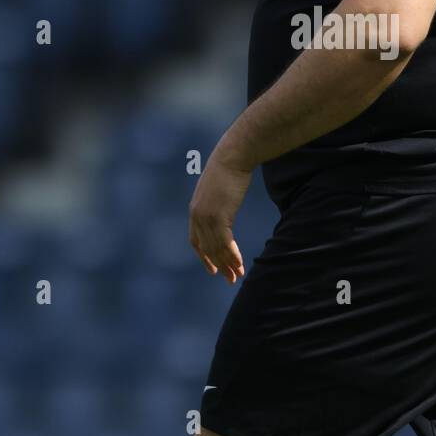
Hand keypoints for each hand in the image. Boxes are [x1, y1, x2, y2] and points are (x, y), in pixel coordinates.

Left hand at [188, 148, 251, 282]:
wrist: (233, 157)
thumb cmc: (229, 168)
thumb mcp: (219, 187)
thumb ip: (218, 199)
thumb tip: (225, 201)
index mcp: (195, 210)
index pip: (196, 241)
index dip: (204, 257)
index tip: (212, 269)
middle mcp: (197, 216)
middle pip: (207, 248)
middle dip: (219, 265)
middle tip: (230, 279)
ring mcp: (206, 217)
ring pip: (216, 249)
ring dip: (228, 264)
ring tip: (238, 276)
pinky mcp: (218, 217)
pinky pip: (225, 243)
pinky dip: (233, 256)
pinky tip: (241, 264)